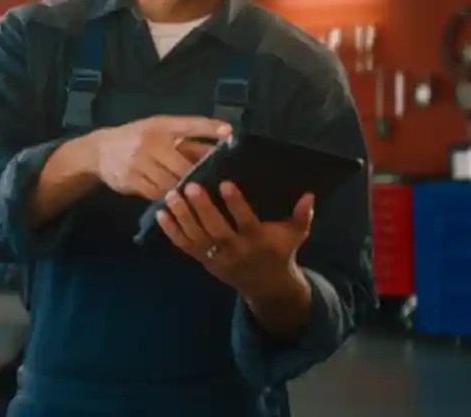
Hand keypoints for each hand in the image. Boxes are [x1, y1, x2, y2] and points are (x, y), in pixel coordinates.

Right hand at [89, 116, 230, 200]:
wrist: (100, 150)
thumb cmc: (138, 139)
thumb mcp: (160, 132)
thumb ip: (187, 142)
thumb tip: (219, 149)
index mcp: (161, 125)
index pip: (189, 124)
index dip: (209, 128)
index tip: (229, 132)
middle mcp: (151, 141)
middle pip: (183, 164)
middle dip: (197, 177)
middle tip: (211, 186)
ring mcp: (139, 161)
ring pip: (170, 182)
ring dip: (183, 190)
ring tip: (195, 197)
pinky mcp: (130, 179)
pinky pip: (155, 193)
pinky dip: (166, 197)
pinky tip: (174, 200)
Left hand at [157, 180, 313, 301]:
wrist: (266, 287)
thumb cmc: (280, 251)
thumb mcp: (296, 235)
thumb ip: (302, 215)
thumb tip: (310, 193)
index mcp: (257, 241)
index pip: (246, 221)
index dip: (236, 204)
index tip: (226, 183)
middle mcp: (235, 250)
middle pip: (216, 230)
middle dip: (202, 209)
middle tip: (191, 186)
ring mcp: (217, 258)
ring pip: (197, 238)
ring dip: (182, 217)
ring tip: (171, 195)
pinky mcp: (204, 261)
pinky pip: (185, 247)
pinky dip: (171, 231)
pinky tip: (160, 213)